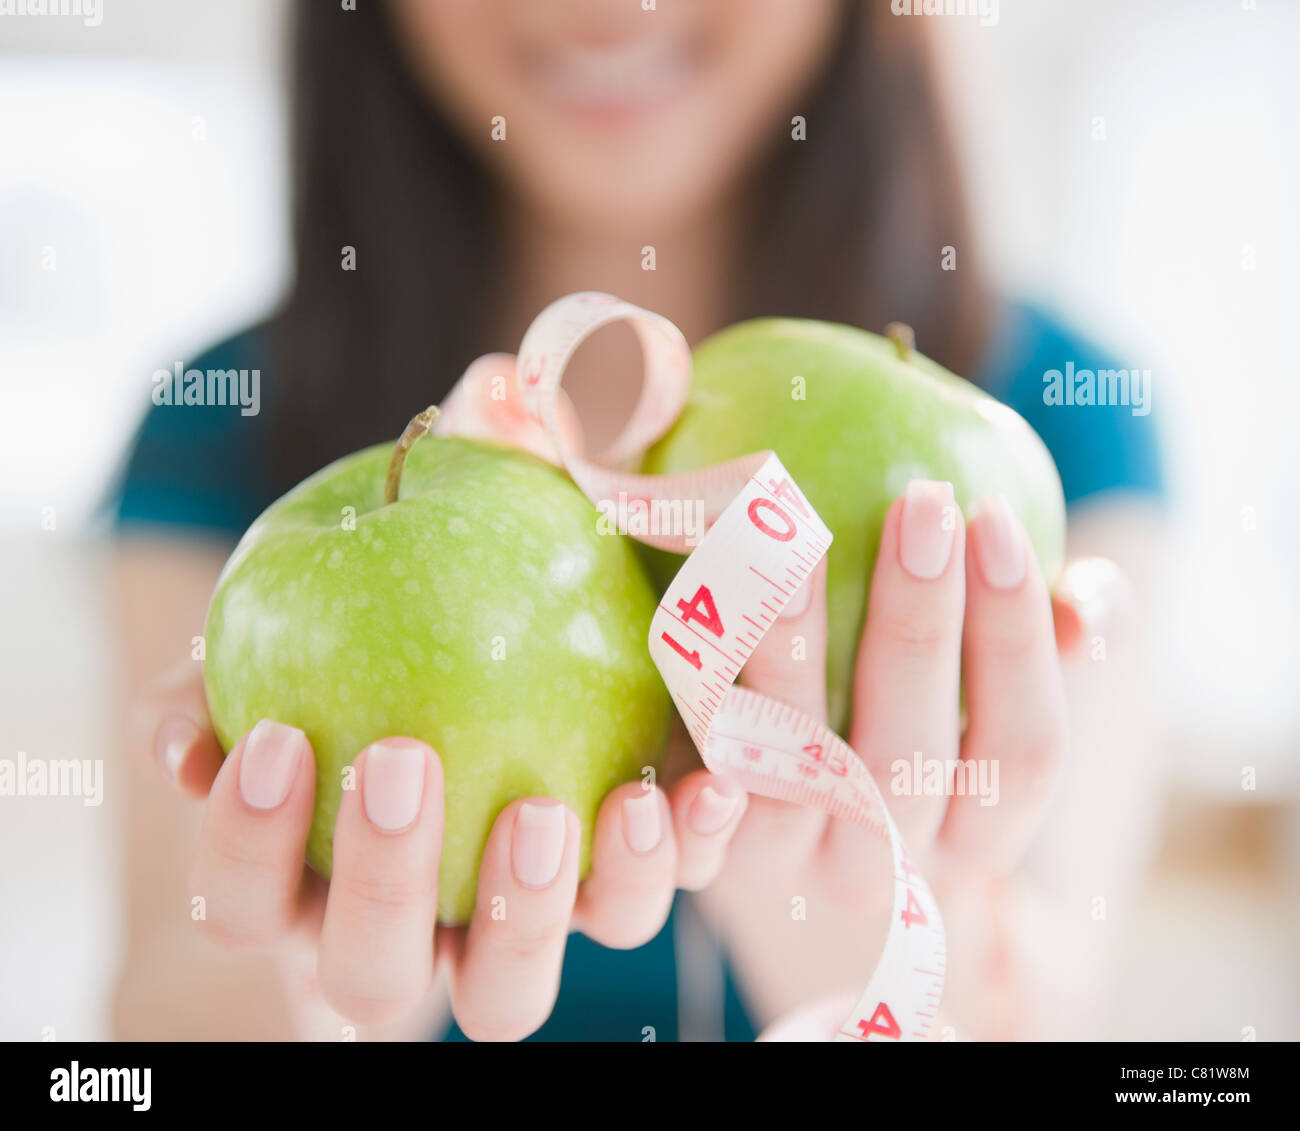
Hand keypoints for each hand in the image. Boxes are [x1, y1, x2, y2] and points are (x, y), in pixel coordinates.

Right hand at [137, 667, 748, 1040]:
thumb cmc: (376, 622)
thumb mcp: (301, 609)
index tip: (278, 736)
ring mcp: (517, 924)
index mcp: (310, 876)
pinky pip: (645, 900)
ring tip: (549, 809)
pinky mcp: (614, 887)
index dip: (244, 846)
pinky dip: (678, 851)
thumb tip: (178, 738)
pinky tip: (697, 781)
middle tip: (401, 763)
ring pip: (508, 994)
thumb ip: (236, 656)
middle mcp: (411, 927)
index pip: (244, 904)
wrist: (513, 599)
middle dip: (378, 889)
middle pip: (373, 977)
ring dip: (527, 913)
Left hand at [695, 480, 1123, 1032]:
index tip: (994, 517)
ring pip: (798, 771)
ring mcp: (794, 865)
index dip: (1017, 635)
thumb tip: (1093, 599)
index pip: (1024, 749)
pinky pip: (704, 808)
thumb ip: (1043, 645)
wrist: (787, 849)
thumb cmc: (908, 733)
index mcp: (976, 836)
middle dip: (921, 622)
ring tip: (794, 541)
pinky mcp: (713, 853)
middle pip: (913, 757)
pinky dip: (705, 738)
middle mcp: (890, 864)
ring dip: (797, 653)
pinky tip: (705, 621)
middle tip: (920, 501)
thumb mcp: (986, 702)